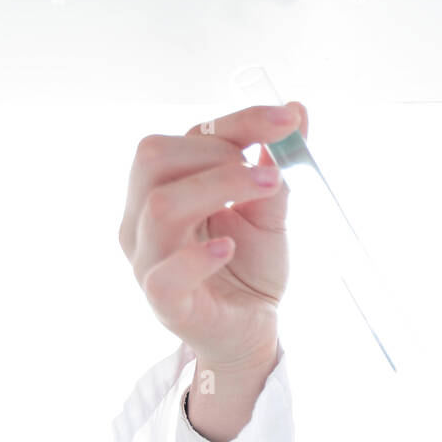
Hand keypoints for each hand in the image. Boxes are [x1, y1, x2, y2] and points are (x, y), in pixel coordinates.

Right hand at [118, 102, 308, 367]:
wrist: (252, 329)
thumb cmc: (249, 268)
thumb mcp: (269, 210)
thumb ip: (275, 165)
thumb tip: (298, 111)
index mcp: (163, 187)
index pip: (186, 136)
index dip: (239, 122)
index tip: (288, 119)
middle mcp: (143, 218)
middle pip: (154, 158)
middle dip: (219, 153)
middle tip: (268, 173)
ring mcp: (148, 260)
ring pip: (160, 206)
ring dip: (218, 188)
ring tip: (268, 190)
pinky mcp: (164, 302)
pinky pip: (164, 274)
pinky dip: (197, 257)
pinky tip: (229, 248)